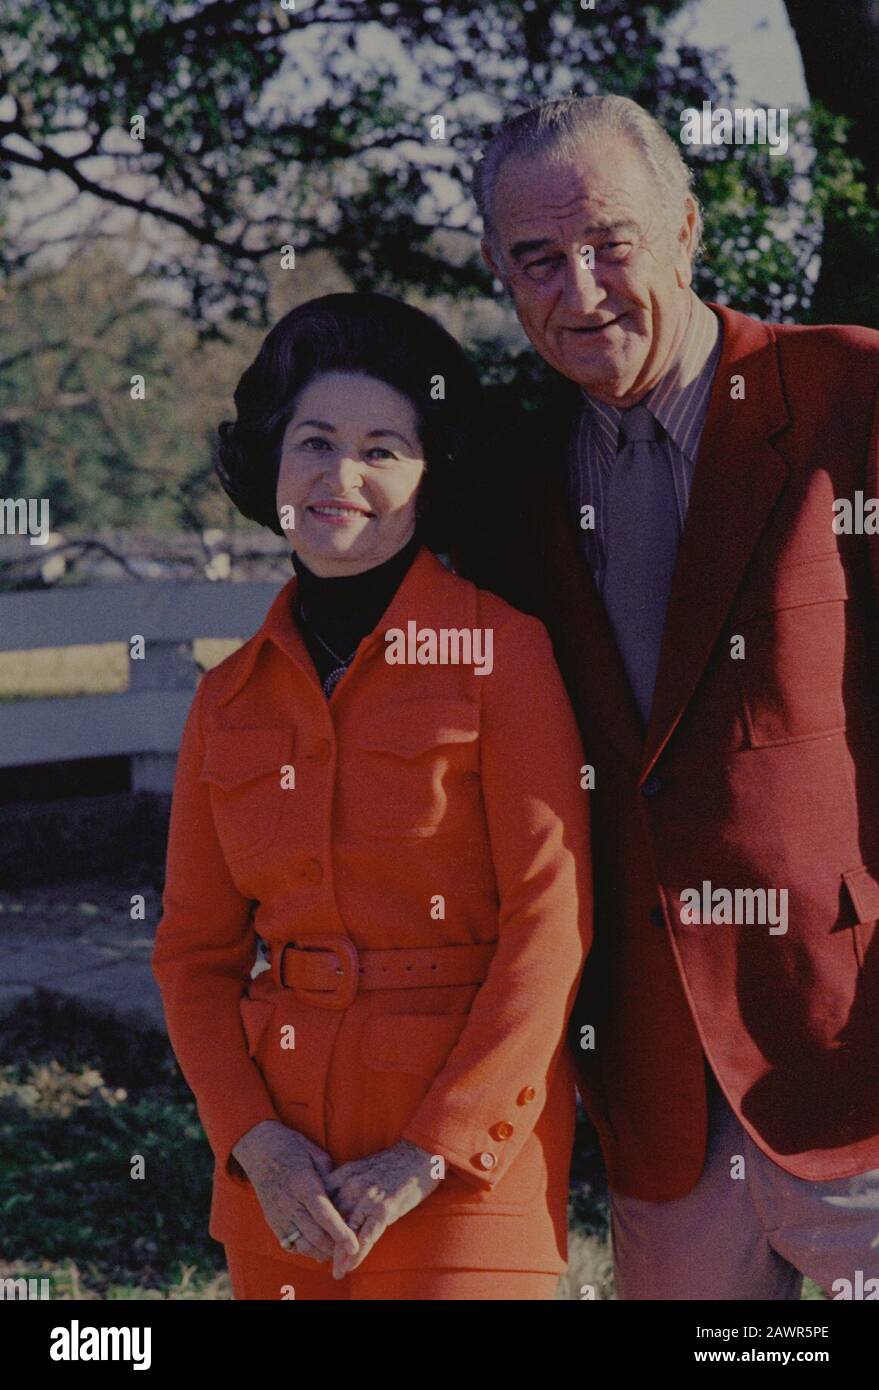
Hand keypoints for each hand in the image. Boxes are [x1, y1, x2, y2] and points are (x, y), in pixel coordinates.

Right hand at [232, 1120, 358, 1267]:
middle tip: (350, 1252)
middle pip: (315, 1235)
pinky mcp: (272, 1221)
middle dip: (334, 1249)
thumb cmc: (291, 1147)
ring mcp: (279, 1214)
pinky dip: (305, 1249)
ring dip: (320, 1252)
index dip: (340, 1233)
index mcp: (303, 1183)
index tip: (354, 1246)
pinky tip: (317, 1247)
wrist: (259, 1149)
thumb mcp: (315, 1153)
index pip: (324, 1215)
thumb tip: (342, 1195)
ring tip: (335, 1252)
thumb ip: (330, 1175)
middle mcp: (290, 1202)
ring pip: (302, 1244)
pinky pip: (290, 1243)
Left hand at [324, 1139, 441, 1276]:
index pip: (321, 1204)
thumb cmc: (392, 1163)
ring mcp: (368, 1197)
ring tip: (336, 1271)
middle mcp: (352, 1186)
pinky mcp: (385, 1208)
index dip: (316, 1224)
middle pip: (331, 1221)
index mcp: (344, 1175)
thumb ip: (346, 1184)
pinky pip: (367, 1235)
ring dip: (339, 1255)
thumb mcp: (362, 1168)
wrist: (419, 1152)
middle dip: (325, 1244)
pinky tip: (352, 1265)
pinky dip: (358, 1253)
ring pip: (347, 1232)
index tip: (314, 1239)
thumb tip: (335, 1204)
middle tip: (322, 1260)